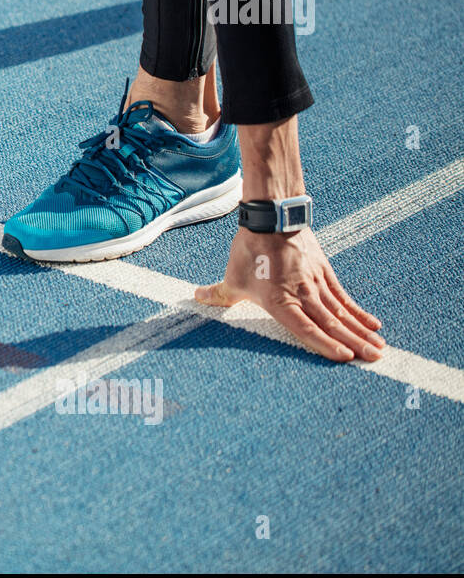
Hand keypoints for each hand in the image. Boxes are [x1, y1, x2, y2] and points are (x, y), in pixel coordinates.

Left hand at [195, 227, 384, 362]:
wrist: (272, 217)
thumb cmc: (250, 251)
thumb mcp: (232, 277)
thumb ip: (219, 294)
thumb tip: (197, 298)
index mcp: (279, 302)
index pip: (305, 329)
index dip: (324, 345)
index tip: (344, 359)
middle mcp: (302, 295)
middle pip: (331, 323)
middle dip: (354, 343)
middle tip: (375, 360)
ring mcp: (316, 283)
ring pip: (342, 312)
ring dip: (362, 332)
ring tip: (380, 349)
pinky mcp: (325, 272)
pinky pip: (344, 296)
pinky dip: (359, 312)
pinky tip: (374, 325)